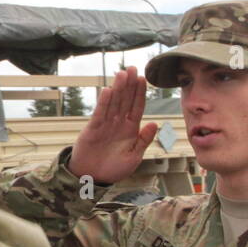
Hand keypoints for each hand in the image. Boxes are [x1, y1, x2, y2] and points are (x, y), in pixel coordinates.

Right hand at [67, 66, 158, 183]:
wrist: (93, 178)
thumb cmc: (114, 168)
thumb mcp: (134, 156)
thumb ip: (143, 140)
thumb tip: (154, 123)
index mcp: (130, 129)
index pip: (137, 107)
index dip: (140, 93)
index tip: (143, 78)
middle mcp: (118, 123)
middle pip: (125, 100)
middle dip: (129, 84)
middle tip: (132, 68)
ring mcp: (105, 124)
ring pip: (113, 103)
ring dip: (118, 88)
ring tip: (122, 74)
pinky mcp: (93, 129)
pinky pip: (100, 113)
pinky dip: (104, 102)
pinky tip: (108, 91)